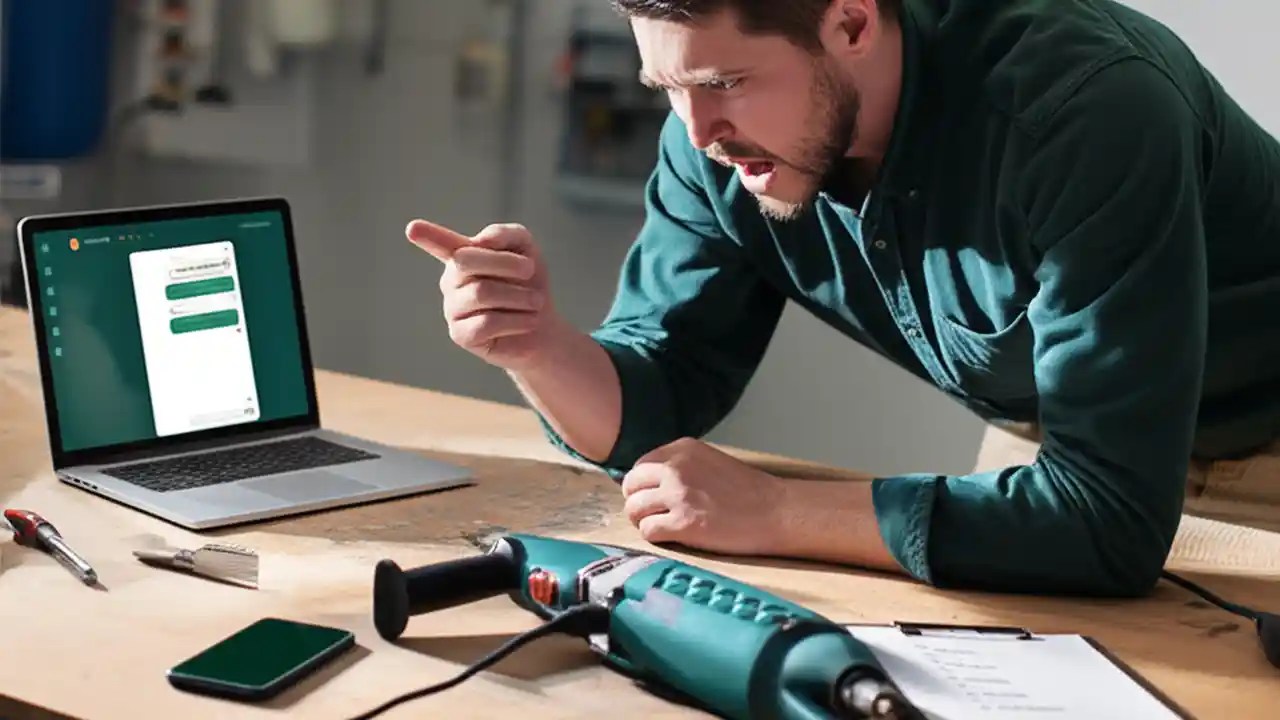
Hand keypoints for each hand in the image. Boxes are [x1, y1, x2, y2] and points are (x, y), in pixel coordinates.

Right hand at [407, 219, 561, 370]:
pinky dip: (516, 320)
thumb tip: (481, 240)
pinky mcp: (460, 335)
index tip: (413, 228)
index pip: (441, 244)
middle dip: (506, 262)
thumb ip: (506, 234)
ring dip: (518, 295)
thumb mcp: (526, 250)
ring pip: (481, 292)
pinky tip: (529, 321)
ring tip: (536, 301)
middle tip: (531, 270)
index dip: (428, 236)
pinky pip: (487, 323)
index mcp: (461, 256)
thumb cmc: (529, 285)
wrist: (543, 327)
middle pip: (466, 261)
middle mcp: (450, 280)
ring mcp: (452, 308)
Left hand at [621, 438, 786, 556]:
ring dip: (644, 521)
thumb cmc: (748, 492)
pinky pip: (648, 531)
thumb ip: (680, 467)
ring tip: (663, 527)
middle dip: (637, 502)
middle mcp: (676, 468)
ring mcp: (678, 495)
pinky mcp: (683, 523)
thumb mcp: (710, 463)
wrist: (776, 511)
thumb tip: (647, 484)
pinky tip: (673, 537)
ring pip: (635, 509)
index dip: (642, 486)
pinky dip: (656, 537)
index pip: (640, 466)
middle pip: (631, 486)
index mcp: (682, 449)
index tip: (653, 498)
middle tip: (652, 516)